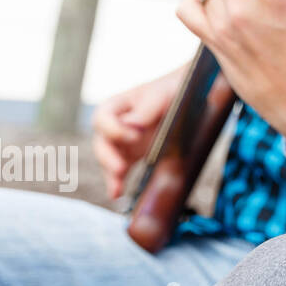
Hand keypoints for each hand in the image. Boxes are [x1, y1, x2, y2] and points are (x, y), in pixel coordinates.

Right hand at [91, 62, 232, 199]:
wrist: (184, 97)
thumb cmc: (168, 91)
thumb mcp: (159, 95)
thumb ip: (144, 110)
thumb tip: (132, 127)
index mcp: (116, 106)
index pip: (103, 118)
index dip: (115, 129)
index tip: (135, 136)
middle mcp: (114, 125)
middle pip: (102, 143)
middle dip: (108, 157)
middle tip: (120, 168)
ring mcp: (121, 143)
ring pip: (109, 160)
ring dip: (111, 175)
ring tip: (117, 188)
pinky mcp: (130, 156)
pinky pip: (120, 171)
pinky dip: (117, 182)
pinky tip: (117, 194)